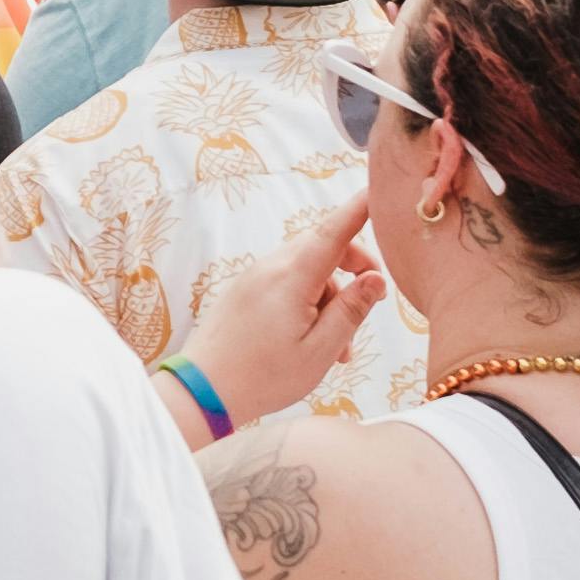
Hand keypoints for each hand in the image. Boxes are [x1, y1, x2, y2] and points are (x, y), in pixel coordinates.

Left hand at [181, 190, 388, 431]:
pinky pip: (287, 283)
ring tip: (337, 349)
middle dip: (353, 270)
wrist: (203, 390)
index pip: (333, 232)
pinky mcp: (245, 290)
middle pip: (323, 249)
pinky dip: (308, 302)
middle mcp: (270, 268)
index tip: (377, 189)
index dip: (358, 209)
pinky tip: (312, 341)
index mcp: (291, 278)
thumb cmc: (263, 376)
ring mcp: (254, 277)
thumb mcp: (319, 350)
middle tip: (370, 304)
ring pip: (308, 271)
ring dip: (330, 297)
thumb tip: (376, 280)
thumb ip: (351, 311)